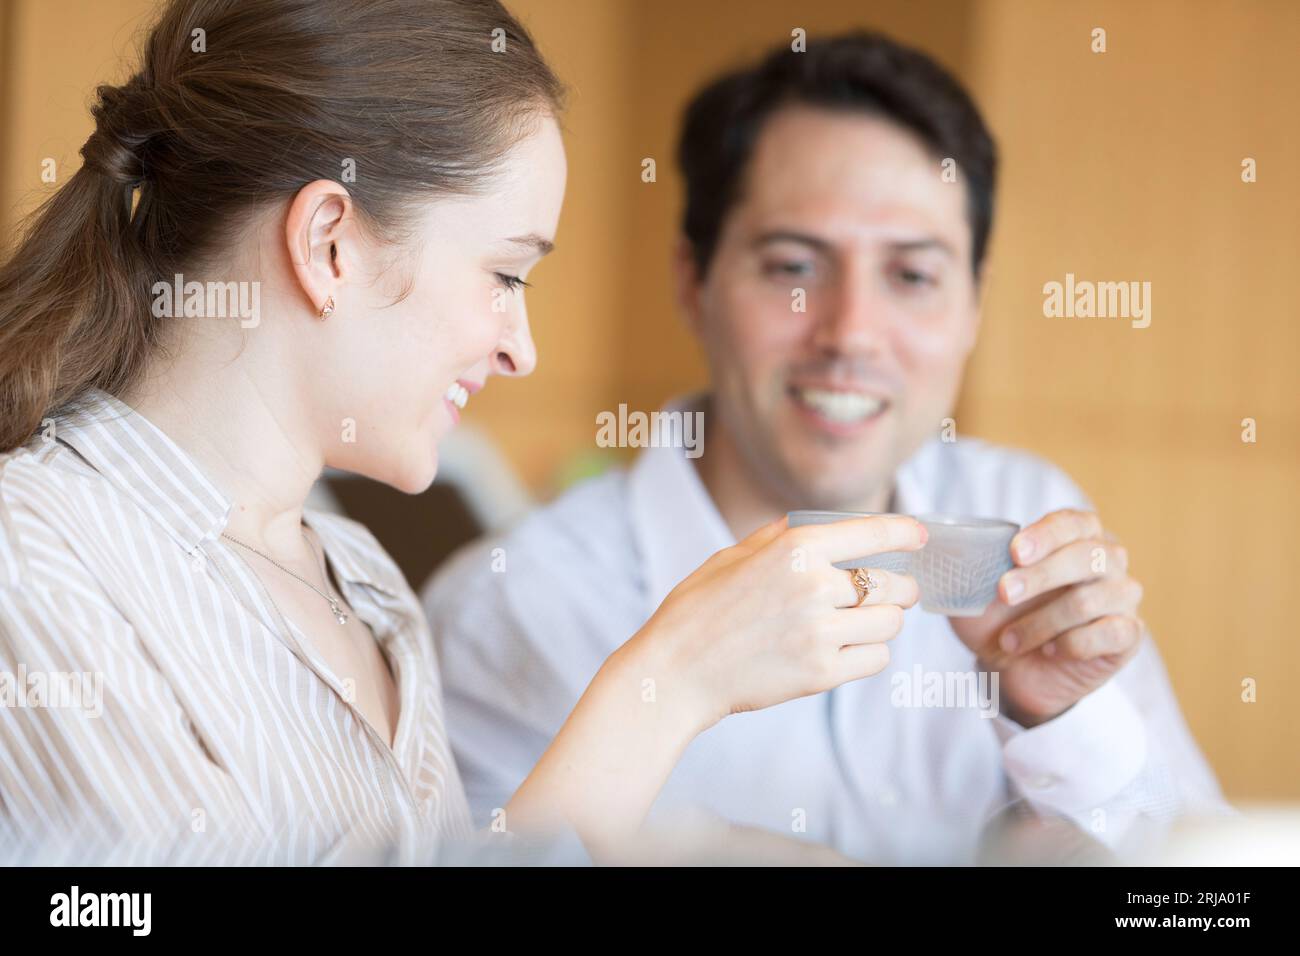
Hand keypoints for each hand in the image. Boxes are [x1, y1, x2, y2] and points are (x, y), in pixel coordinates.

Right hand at [627, 513, 926, 733]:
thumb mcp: (734, 555)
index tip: (920, 537)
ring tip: (862, 623)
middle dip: (900, 589)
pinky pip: (875, 659)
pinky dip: (869, 654)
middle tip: (892, 593)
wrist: (675, 671)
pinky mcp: (821, 674)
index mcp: (795, 549)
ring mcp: (820, 633)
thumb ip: (780, 537)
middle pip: (892, 584)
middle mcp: (814, 587)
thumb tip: (821, 524)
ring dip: (883, 622)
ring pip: (890, 624)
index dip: (905, 533)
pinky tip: (847, 650)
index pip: (874, 533)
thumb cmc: (698, 609)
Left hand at [947, 509, 1144, 726]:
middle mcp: (1108, 561)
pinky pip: (1110, 633)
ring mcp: (1123, 598)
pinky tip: (1050, 650)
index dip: (1046, 535)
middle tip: (1003, 593)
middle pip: (1088, 556)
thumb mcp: (976, 590)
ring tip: (1009, 640)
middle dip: (1040, 576)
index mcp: (1077, 537)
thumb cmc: (999, 618)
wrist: (1014, 672)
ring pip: (1091, 600)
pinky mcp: (1128, 635)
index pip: (1075, 522)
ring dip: (1041, 622)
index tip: (1013, 552)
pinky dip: (1072, 643)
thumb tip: (946, 547)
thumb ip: (969, 566)